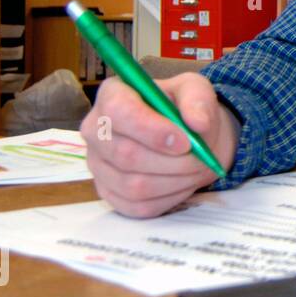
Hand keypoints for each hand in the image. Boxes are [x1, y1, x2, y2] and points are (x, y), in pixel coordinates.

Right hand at [80, 72, 240, 217]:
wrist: (185, 136)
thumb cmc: (183, 109)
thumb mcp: (196, 90)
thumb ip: (198, 100)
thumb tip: (198, 123)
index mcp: (113, 94)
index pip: (117, 112)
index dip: (151, 129)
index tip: (185, 141)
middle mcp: (95, 129)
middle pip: (125, 154)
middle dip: (172, 161)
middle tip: (200, 158)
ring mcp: (97, 164)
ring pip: (133, 185)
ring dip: (175, 181)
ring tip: (196, 168)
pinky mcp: (108, 192)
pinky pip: (138, 206)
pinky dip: (169, 198)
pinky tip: (182, 182)